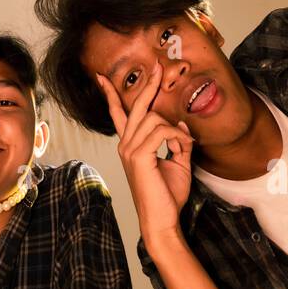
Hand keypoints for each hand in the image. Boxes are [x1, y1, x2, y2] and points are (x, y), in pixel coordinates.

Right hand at [96, 62, 193, 243]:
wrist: (162, 221)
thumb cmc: (167, 196)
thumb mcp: (178, 164)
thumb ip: (177, 142)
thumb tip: (180, 122)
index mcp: (131, 146)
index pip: (117, 115)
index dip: (110, 94)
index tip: (102, 77)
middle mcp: (126, 145)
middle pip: (135, 106)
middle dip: (148, 86)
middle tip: (157, 67)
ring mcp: (130, 150)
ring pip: (153, 118)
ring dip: (174, 128)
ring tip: (185, 144)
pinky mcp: (139, 156)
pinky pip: (161, 131)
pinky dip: (177, 136)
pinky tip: (184, 146)